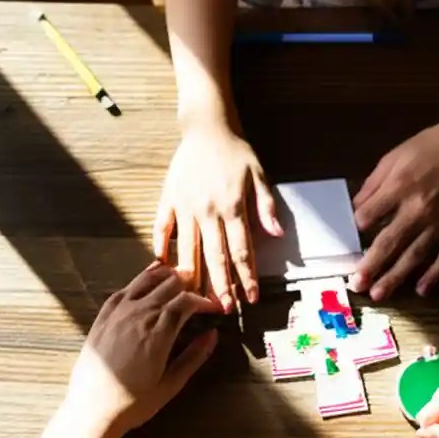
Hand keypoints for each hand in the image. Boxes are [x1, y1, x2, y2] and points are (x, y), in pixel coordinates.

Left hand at [66, 263, 220, 434]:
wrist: (91, 410)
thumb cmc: (133, 403)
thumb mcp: (170, 385)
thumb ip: (193, 357)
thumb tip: (212, 335)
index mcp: (158, 333)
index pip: (186, 302)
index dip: (203, 300)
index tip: (213, 306)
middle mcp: (138, 316)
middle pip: (168, 286)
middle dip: (188, 284)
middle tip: (199, 288)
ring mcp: (118, 314)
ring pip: (145, 281)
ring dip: (164, 276)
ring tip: (177, 275)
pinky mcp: (103, 318)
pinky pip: (123, 290)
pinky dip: (139, 281)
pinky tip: (145, 282)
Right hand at [154, 122, 282, 311]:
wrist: (206, 128)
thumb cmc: (236, 152)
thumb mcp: (258, 175)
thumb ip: (266, 207)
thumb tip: (277, 235)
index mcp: (232, 206)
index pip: (242, 250)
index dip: (247, 277)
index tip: (251, 297)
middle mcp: (208, 211)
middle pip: (215, 256)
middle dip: (220, 286)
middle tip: (223, 309)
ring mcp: (185, 206)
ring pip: (188, 249)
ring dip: (192, 276)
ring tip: (193, 299)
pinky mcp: (168, 199)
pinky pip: (162, 228)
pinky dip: (161, 248)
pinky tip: (162, 267)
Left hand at [350, 118, 438, 299]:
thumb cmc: (430, 147)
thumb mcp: (394, 157)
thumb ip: (374, 184)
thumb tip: (355, 209)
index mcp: (399, 187)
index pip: (368, 216)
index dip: (356, 229)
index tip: (349, 242)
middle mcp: (418, 208)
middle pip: (389, 242)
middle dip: (371, 265)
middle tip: (356, 285)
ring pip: (414, 255)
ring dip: (395, 277)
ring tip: (379, 294)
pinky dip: (434, 274)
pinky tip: (421, 290)